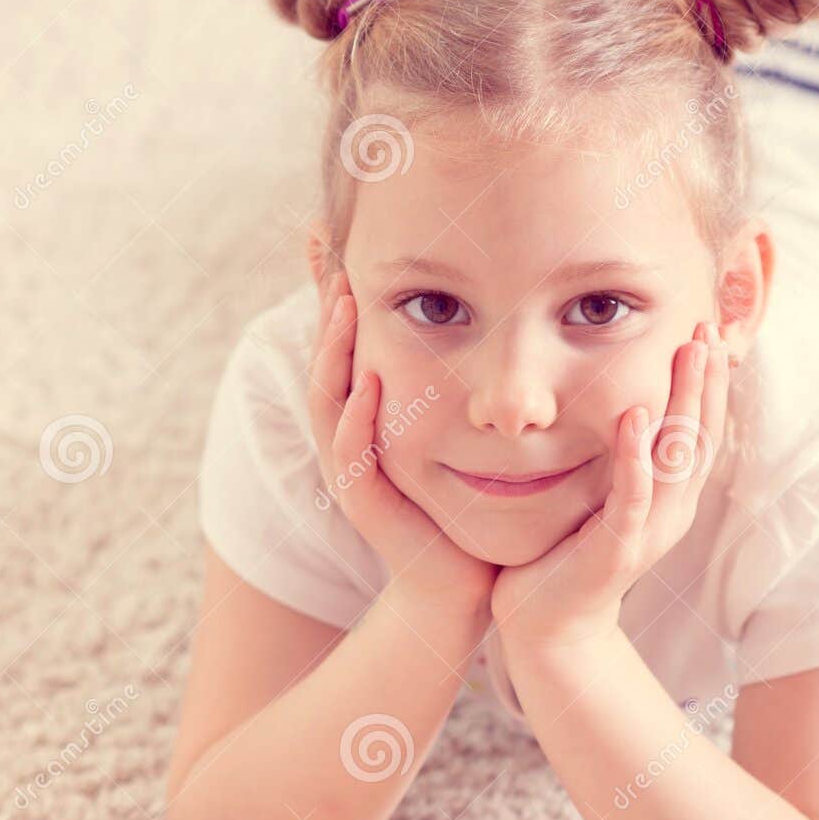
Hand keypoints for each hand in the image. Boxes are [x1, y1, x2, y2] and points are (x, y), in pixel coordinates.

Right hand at [308, 270, 498, 625]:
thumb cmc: (470, 504)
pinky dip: (354, 419)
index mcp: (371, 414)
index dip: (330, 290)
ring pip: (328, 400)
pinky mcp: (366, 505)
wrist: (467, 585)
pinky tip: (366, 384)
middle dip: (324, 304)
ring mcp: (353, 469)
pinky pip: (352, 456)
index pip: (344, 340)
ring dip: (333, 351)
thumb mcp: (464, 430)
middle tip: (326, 249)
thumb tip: (494, 315)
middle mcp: (352, 436)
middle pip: (325, 358)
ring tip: (342, 305)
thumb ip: (465, 379)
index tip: (325, 234)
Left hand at [492, 324, 730, 650]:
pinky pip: (633, 496)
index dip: (707, 383)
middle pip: (700, 436)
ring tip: (687, 356)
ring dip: (683, 403)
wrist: (549, 625)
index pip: (700, 430)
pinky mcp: (619, 550)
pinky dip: (636, 457)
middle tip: (704, 329)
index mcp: (672, 497)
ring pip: (677, 458)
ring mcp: (650, 532)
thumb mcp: (603, 495)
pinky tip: (635, 418)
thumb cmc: (569, 554)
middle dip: (704, 381)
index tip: (703, 332)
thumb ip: (620, 457)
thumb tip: (619, 401)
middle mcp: (672, 512)